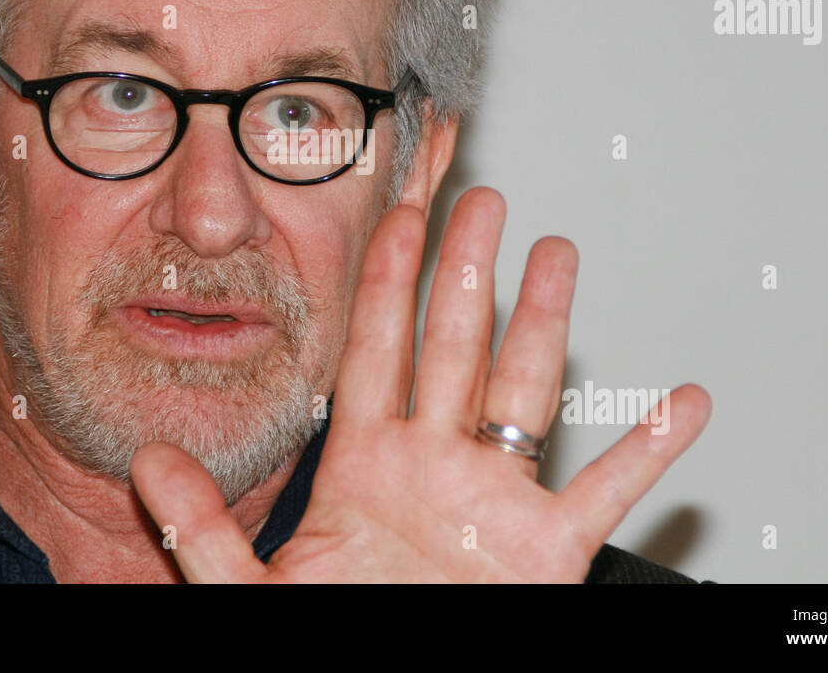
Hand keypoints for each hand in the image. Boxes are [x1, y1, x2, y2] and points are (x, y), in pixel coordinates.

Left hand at [130, 187, 710, 580]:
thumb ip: (201, 531)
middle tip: (479, 199)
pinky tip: (680, 403)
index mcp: (363, 469)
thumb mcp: (250, 592)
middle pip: (453, 346)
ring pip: (523, 394)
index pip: (377, 349)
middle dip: (466, 270)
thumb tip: (146, 464)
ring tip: (558, 254)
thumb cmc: (333, 644)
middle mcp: (431, 470)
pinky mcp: (546, 556)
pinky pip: (604, 493)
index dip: (386, 277)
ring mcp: (492, 505)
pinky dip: (648, 452)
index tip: (395, 211)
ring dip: (544, 324)